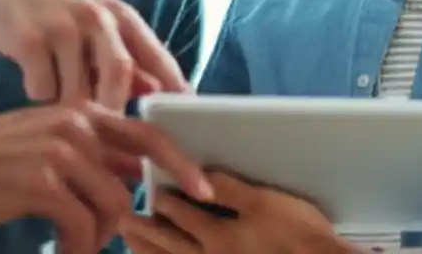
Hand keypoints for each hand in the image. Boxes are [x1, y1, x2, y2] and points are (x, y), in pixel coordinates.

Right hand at [0, 0, 188, 109]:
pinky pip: (42, 89)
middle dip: (114, 106)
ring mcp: (62, 27)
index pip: (155, 55)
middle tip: (106, 126)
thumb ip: (127, 57)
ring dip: (69, 102)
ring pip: (76, 91)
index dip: (172, 85)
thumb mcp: (98, 25)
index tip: (183, 112)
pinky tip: (34, 75)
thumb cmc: (60, 11)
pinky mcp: (29, 39)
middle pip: (119, 73)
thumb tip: (158, 90)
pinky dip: (40, 93)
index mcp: (120, 15)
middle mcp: (95, 18)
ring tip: (59, 88)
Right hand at [0, 101, 212, 252]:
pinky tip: (63, 251)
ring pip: (111, 203)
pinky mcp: (42, 181)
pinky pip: (82, 224)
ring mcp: (60, 150)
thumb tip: (134, 173)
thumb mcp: (47, 140)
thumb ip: (91, 151)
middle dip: (153, 201)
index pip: (147, 132)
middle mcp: (76, 124)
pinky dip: (78, 246)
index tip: (201, 185)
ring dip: (101, 233)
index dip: (178, 160)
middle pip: (137, 168)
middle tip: (153, 230)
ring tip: (80, 244)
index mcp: (82, 112)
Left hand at [120, 172, 357, 253]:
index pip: (182, 214)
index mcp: (218, 236)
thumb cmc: (297, 233)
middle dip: (146, 231)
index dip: (166, 200)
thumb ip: (228, 189)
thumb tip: (198, 176)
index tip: (151, 190)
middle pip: (170, 244)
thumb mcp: (265, 202)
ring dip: (152, 252)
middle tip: (124, 221)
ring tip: (133, 244)